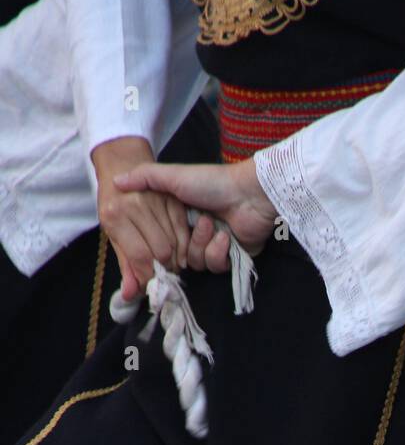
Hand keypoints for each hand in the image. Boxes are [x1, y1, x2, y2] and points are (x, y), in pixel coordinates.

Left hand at [92, 137, 190, 301]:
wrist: (121, 163)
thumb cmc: (113, 202)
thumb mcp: (112, 233)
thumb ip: (125, 265)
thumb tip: (130, 294)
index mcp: (115, 216)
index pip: (141, 258)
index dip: (149, 277)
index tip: (151, 285)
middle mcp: (135, 206)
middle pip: (161, 252)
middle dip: (164, 269)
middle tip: (162, 273)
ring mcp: (156, 200)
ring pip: (175, 244)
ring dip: (175, 260)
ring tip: (169, 262)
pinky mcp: (172, 198)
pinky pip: (184, 231)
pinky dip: (184, 246)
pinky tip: (177, 250)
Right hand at [115, 157, 277, 272]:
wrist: (249, 193)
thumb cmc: (212, 182)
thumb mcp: (172, 176)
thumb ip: (144, 178)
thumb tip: (116, 182)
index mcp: (180, 217)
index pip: (160, 239)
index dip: (157, 242)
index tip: (153, 240)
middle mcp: (194, 233)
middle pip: (176, 256)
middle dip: (183, 244)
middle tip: (195, 222)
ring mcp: (211, 246)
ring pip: (195, 264)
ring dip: (203, 245)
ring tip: (213, 224)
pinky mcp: (229, 257)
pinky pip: (214, 268)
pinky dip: (218, 253)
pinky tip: (225, 237)